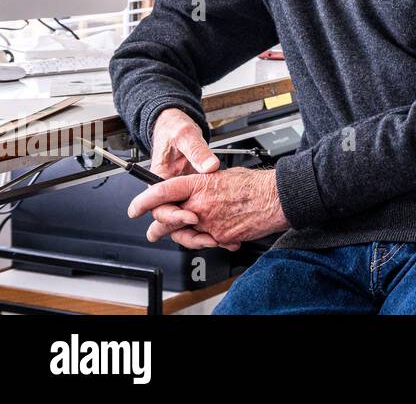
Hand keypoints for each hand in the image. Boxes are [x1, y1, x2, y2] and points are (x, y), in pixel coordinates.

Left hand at [129, 168, 287, 250]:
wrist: (277, 198)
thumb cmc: (256, 184)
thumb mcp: (226, 175)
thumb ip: (206, 185)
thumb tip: (199, 189)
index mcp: (200, 184)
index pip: (162, 192)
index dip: (144, 201)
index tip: (135, 208)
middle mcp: (200, 205)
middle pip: (168, 219)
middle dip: (159, 227)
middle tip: (154, 231)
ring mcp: (209, 223)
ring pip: (185, 235)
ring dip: (183, 237)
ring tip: (190, 236)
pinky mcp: (220, 237)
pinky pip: (208, 242)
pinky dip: (212, 240)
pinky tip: (219, 235)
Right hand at [142, 108, 222, 244]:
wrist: (178, 126)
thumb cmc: (175, 130)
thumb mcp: (186, 136)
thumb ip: (197, 152)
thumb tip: (209, 166)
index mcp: (160, 178)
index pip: (160, 206)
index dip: (173, 216)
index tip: (190, 218)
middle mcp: (170, 190)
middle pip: (172, 221)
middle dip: (188, 233)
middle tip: (208, 237)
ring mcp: (183, 194)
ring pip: (186, 223)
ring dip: (200, 234)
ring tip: (219, 240)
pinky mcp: (195, 196)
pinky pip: (200, 215)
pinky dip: (212, 225)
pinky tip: (227, 232)